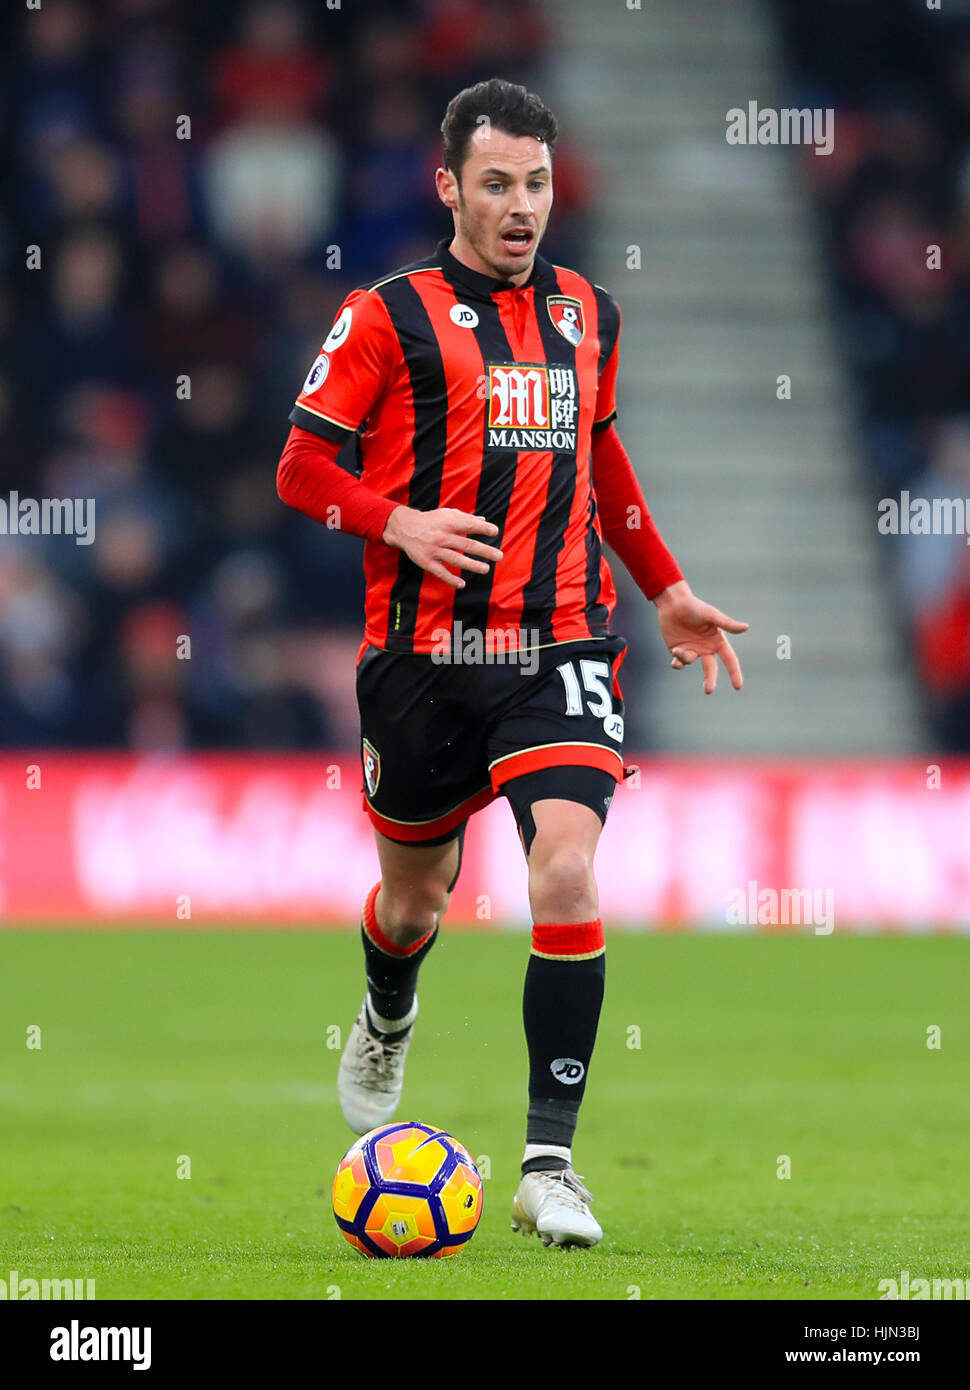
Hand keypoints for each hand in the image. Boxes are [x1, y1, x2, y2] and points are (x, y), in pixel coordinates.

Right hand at [382, 506, 502, 588]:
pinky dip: (451, 579)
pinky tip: (462, 584)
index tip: (495, 532)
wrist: (405, 528)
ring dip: (472, 565)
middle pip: (466, 545)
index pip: (469, 525)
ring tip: (486, 569)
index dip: (483, 528)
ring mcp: (434, 550)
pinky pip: (441, 572)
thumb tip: (484, 521)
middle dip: (484, 551)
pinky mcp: (427, 562)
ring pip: (456, 559)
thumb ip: (466, 518)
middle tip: (499, 556)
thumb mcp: (447, 514)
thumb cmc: (431, 521)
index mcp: (448, 523)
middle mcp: (442, 536)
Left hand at [652, 579, 747, 692]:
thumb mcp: (712, 615)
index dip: (734, 673)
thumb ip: (727, 624)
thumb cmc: (695, 607)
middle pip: (711, 669)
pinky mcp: (678, 650)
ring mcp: (692, 650)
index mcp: (717, 641)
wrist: (673, 603)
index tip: (738, 687)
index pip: (729, 660)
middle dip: (710, 680)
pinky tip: (675, 653)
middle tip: (708, 691)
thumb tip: (746, 627)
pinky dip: (677, 662)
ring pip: (690, 662)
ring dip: (684, 658)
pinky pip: (679, 663)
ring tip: (678, 649)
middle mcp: (706, 648)